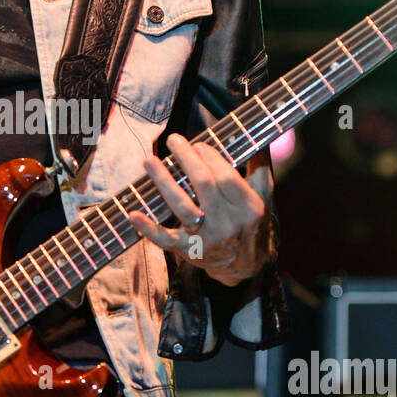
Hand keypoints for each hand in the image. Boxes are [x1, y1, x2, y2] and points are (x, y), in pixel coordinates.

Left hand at [127, 134, 270, 284]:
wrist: (245, 264)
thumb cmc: (250, 220)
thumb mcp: (263, 194)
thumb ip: (258, 165)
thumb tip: (252, 133)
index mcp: (249, 207)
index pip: (226, 178)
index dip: (211, 159)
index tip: (198, 144)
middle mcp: (228, 223)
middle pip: (204, 186)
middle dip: (186, 159)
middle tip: (173, 140)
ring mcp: (207, 238)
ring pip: (183, 207)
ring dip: (164, 182)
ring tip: (150, 161)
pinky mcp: (188, 250)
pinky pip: (166, 239)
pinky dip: (148, 228)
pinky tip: (133, 214)